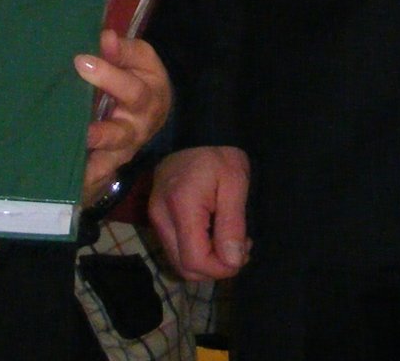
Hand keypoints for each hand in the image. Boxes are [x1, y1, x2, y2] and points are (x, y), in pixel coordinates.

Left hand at [76, 30, 172, 202]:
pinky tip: (63, 178)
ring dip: (87, 159)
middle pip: (120, 132)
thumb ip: (123, 50)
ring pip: (107, 159)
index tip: (80, 60)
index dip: (107, 75)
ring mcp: (122, 151)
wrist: (156, 112)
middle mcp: (136, 129)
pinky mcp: (108, 165)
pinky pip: (95, 175)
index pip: (130, 89)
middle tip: (80, 128)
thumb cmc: (142, 79)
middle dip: (100, 133)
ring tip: (69, 155)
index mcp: (148, 98)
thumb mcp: (140, 59)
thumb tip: (105, 37)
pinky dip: (82, 179)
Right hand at [148, 144, 250, 279]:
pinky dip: (196, 251)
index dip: (220, 269)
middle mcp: (160, 217)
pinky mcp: (157, 217)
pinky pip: (176, 248)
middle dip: (215, 268)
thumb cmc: (219, 154)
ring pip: (178, 261)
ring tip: (230, 242)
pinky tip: (214, 235)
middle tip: (240, 249)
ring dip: (206, 261)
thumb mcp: (235, 184)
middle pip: (184, 267)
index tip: (243, 254)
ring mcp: (155, 217)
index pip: (194, 260)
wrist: (196, 131)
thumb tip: (232, 262)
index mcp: (181, 206)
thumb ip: (232, 224)